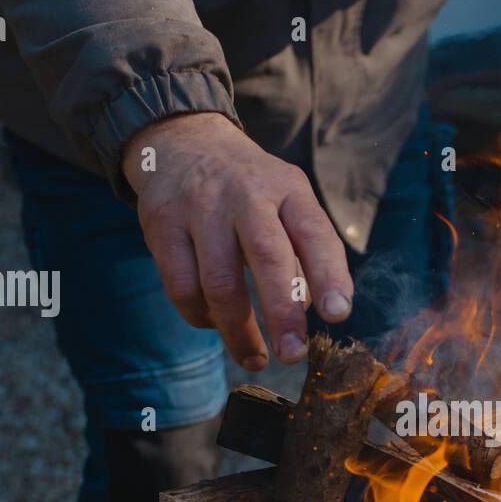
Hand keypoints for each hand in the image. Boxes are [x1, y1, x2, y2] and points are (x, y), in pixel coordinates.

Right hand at [124, 112, 352, 368]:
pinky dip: (200, 315)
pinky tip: (213, 322)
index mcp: (287, 189)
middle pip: (267, 255)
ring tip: (256, 358)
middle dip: (282, 311)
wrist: (184, 142)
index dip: (329, 275)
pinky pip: (182, 286)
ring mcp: (199, 207)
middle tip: (292, 354)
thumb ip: (303, 253)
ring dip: (238, 330)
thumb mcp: (288, 203)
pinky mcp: (162, 224)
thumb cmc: (252, 192)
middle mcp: (245, 194)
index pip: (315, 233)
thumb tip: (307, 309)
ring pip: (219, 281)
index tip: (338, 314)